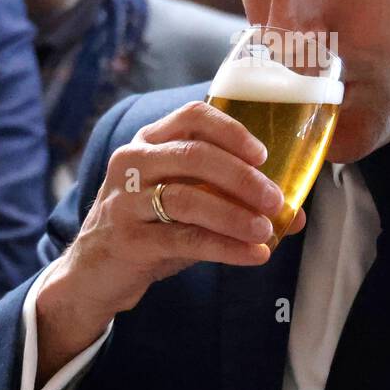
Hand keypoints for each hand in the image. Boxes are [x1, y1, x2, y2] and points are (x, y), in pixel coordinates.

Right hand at [34, 101, 305, 383]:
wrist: (94, 273)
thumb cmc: (149, 229)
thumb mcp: (188, 206)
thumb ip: (234, 203)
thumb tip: (296, 213)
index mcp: (149, 142)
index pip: (193, 116)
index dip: (232, 131)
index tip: (263, 155)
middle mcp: (132, 162)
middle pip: (194, 155)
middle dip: (242, 177)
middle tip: (274, 199)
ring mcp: (124, 200)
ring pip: (188, 198)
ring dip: (234, 215)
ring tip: (266, 230)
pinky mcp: (126, 239)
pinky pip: (183, 239)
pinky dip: (224, 247)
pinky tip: (252, 255)